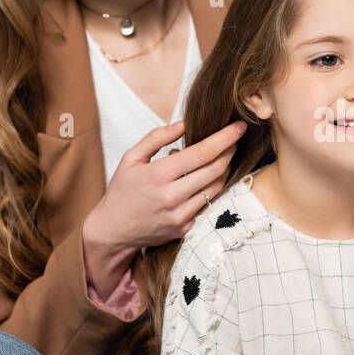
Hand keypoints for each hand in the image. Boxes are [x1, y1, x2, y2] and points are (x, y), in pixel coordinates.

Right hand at [83, 118, 246, 276]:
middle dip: (231, 150)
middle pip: (216, 169)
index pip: (202, 153)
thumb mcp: (131, 158)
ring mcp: (181, 216)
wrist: (113, 231)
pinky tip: (212, 177)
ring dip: (226, 169)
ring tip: (225, 155)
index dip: (225, 137)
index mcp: (158, 175)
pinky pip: (209, 204)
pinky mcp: (186, 229)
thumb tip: (185, 123)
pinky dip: (214, 188)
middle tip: (235, 138)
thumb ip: (157, 137)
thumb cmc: (122, 191)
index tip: (239, 126)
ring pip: (217, 187)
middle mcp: (172, 197)